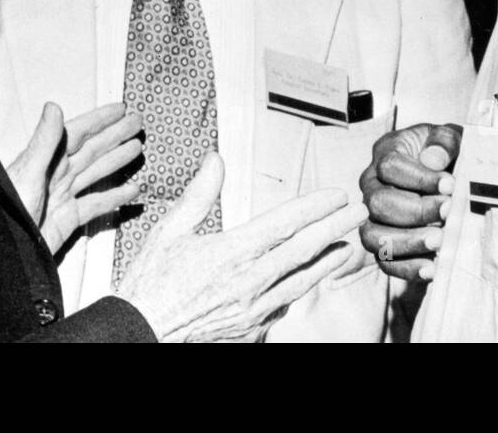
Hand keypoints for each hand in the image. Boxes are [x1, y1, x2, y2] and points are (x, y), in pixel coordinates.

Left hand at [7, 101, 142, 254]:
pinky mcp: (67, 220)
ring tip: (137, 148)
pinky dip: (115, 197)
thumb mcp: (27, 174)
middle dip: (114, 136)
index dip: (99, 120)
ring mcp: (62, 198)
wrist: (4, 256)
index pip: (77, 133)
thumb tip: (53, 107)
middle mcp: (55, 176)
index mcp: (45, 160)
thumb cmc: (7, 213)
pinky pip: (96, 205)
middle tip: (136, 123)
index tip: (119, 109)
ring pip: (96, 173)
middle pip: (91, 150)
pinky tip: (131, 190)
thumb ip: (43, 142)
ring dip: (116, 160)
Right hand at [117, 153, 366, 341]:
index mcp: (232, 253)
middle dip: (335, 228)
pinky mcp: (251, 332)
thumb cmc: (149, 285)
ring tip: (346, 247)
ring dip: (326, 262)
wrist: (139, 337)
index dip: (316, 207)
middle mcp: (250, 283)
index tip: (337, 195)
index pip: (286, 223)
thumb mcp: (168, 232)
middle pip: (304, 251)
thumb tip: (215, 159)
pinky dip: (299, 289)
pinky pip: (283, 306)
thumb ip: (199, 194)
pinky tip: (306, 280)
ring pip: (301, 282)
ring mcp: (254, 312)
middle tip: (358, 213)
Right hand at [359, 122, 460, 281]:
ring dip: (408, 242)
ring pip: (373, 235)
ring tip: (440, 242)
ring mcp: (372, 216)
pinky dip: (407, 268)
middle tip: (447, 213)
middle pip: (378, 202)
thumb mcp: (450, 137)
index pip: (390, 166)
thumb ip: (444, 141)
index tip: (450, 186)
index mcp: (386, 153)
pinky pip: (384, 261)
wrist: (447, 175)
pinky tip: (433, 268)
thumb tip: (433, 160)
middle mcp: (371, 184)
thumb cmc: (446, 154)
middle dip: (416, 211)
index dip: (419, 178)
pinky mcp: (383, 243)